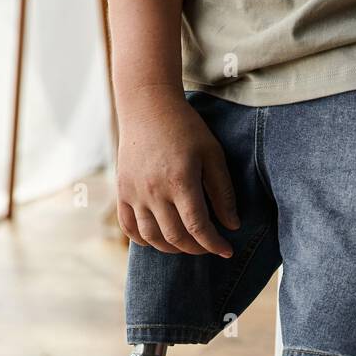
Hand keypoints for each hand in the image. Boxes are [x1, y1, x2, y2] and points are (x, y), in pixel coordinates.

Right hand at [116, 91, 238, 255]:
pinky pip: (129, 227)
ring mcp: (134, 193)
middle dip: (196, 248)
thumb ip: (223, 191)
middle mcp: (154, 191)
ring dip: (171, 248)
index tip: (227, 250)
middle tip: (208, 246)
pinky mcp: (122, 191)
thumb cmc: (185, 128)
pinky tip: (158, 239)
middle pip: (175, 237)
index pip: (198, 227)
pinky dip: (143, 240)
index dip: (214, 244)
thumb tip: (232, 225)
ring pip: (152, 238)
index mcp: (180, 181)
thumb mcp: (212, 154)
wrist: (147, 105)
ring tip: (186, 244)